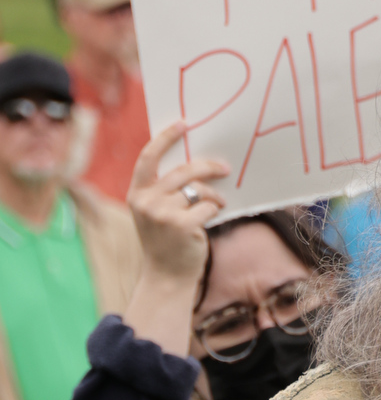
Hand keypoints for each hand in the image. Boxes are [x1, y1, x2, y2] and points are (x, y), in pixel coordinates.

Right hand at [128, 122, 229, 281]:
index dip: (165, 138)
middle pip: (183, 171)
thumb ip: (166, 190)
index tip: (183, 124)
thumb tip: (197, 163)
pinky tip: (213, 217)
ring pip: (197, 189)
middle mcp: (145, 201)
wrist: (167, 275)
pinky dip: (215, 210)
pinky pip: (207, 206)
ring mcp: (161, 213)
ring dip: (213, 194)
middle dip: (207, 167)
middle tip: (224, 167)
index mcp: (137, 193)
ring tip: (219, 202)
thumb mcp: (157, 212)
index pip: (148, 157)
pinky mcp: (180, 225)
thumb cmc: (167, 241)